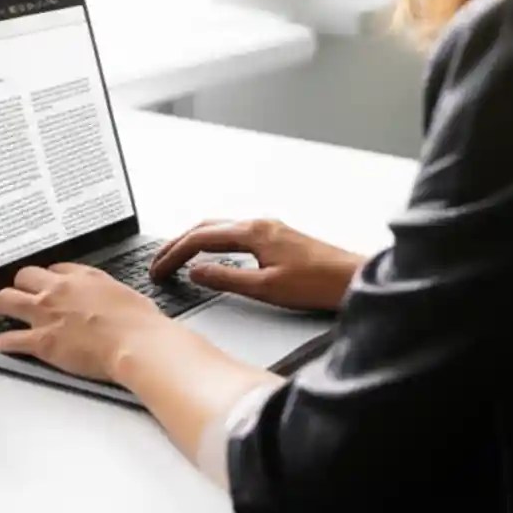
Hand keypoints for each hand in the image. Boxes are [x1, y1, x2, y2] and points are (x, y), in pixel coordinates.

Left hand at [0, 263, 174, 381]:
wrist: (138, 343)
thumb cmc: (140, 324)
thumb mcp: (126, 294)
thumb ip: (108, 293)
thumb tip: (110, 300)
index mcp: (83, 277)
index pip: (54, 269)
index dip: (49, 279)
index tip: (49, 286)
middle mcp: (60, 290)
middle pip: (24, 277)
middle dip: (23, 287)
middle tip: (25, 297)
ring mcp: (47, 314)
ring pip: (7, 299)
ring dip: (6, 307)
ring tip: (7, 314)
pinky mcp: (42, 341)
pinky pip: (10, 339)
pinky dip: (3, 344)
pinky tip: (1, 345)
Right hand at [150, 219, 364, 311]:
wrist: (355, 279)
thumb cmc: (318, 284)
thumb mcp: (266, 288)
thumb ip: (226, 278)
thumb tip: (196, 271)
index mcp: (252, 232)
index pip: (199, 238)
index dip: (173, 254)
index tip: (158, 271)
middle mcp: (258, 225)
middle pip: (205, 228)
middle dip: (176, 245)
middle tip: (157, 264)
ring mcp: (268, 230)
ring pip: (219, 230)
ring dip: (193, 243)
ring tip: (175, 260)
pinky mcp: (276, 239)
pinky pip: (233, 236)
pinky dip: (212, 245)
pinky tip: (211, 258)